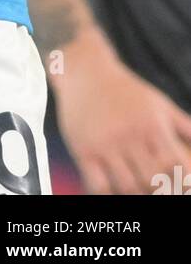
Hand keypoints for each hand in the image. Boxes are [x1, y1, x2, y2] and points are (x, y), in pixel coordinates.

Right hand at [52, 28, 190, 194]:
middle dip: (157, 190)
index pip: (176, 165)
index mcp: (152, 125)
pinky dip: (107, 191)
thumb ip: (183, 125)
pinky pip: (98, 185)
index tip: (178, 185)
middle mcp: (130, 135)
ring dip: (134, 192)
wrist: (85, 71)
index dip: (182, 181)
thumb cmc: (127, 91)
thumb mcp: (159, 102)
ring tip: (133, 185)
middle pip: (153, 180)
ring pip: (127, 186)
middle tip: (153, 187)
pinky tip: (110, 184)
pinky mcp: (84, 150)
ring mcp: (105, 144)